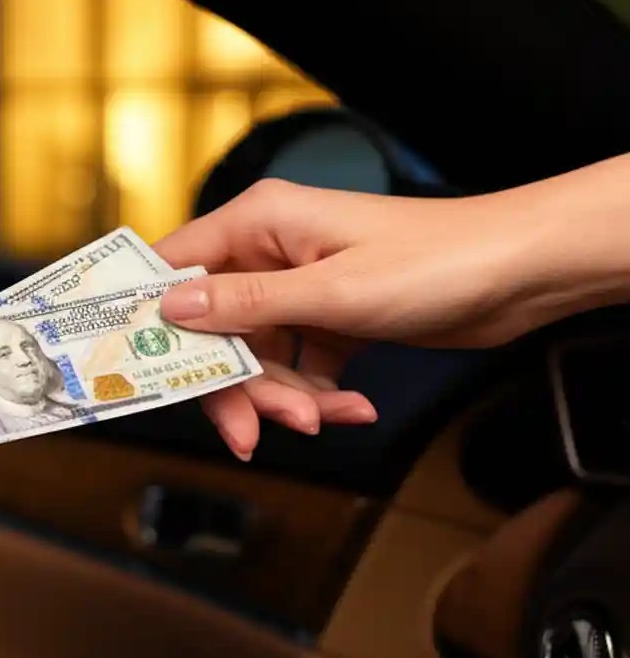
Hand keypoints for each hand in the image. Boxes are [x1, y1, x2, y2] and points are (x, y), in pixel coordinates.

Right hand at [153, 157, 629, 459]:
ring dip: (284, 397)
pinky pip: (298, 365)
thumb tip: (169, 306)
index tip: (136, 372)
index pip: (174, 267)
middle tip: (250, 435)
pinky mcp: (329, 317)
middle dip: (234, 384)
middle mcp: (269, 250)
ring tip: (326, 419)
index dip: (150, 319)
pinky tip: (351, 408)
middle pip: (213, 327)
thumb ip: (247, 304)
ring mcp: (299, 285)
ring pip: (256, 355)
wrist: (521, 272)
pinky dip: (317, 394)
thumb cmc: (435, 262)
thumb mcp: (332, 292)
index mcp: (259, 222)